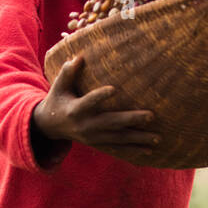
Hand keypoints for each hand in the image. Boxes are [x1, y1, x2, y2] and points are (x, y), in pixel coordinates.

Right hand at [33, 54, 160, 161]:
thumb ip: (68, 72)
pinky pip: (118, 148)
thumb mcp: (59, 86)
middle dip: (131, 120)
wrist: (50, 128)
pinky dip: (134, 149)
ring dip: (138, 138)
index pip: (89, 102)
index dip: (100, 96)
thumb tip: (80, 56)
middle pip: (111, 123)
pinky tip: (149, 150)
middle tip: (151, 115)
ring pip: (119, 139)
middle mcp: (86, 126)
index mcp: (75, 110)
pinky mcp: (98, 144)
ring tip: (157, 137)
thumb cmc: (57, 100)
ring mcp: (93, 137)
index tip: (114, 89)